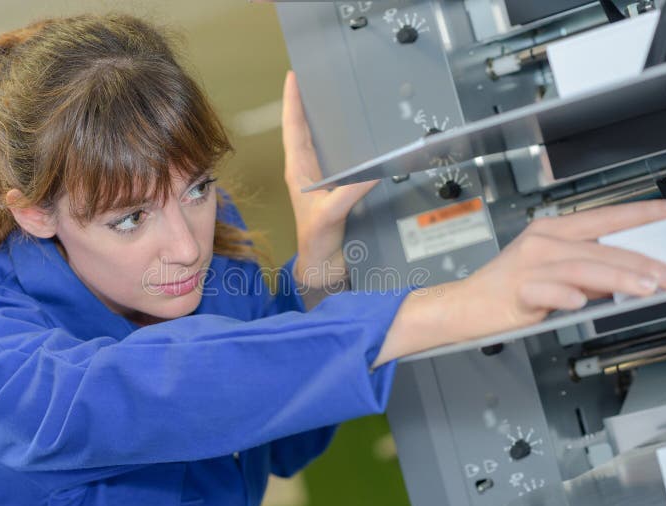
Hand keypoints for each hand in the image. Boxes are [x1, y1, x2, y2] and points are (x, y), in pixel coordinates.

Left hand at [282, 71, 376, 288]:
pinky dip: (351, 145)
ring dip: (330, 122)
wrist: (324, 269)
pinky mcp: (339, 190)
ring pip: (324, 143)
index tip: (294, 76)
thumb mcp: (330, 215)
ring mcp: (324, 181)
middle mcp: (309, 172)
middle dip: (311, 103)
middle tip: (321, 77)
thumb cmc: (317, 244)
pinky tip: (364, 138)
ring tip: (340, 98)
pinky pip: (344, 160)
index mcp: (299, 172)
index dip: (292, 102)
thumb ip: (349, 193)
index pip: (293, 129)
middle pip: (307, 130)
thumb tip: (372, 170)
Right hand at [375, 199, 665, 365]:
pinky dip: (565, 296)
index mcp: (550, 231)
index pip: (602, 217)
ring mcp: (528, 265)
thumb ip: (587, 272)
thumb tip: (627, 276)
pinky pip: (545, 291)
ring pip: (581, 267)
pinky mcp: (516, 290)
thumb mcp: (552, 274)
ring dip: (618, 278)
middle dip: (639, 260)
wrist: (464, 306)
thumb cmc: (505, 289)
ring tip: (647, 288)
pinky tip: (580, 303)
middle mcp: (540, 242)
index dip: (638, 214)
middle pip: (598, 246)